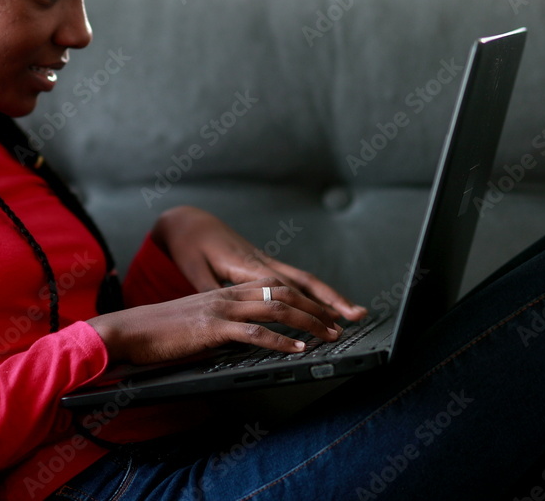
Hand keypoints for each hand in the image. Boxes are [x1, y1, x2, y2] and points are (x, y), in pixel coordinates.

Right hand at [88, 278, 343, 364]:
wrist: (127, 331)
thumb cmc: (157, 332)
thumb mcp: (196, 323)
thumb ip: (222, 326)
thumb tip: (244, 340)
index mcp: (224, 292)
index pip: (273, 287)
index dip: (303, 298)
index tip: (324, 312)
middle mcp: (226, 295)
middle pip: (282, 293)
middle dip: (315, 308)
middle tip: (338, 324)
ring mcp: (220, 309)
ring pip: (276, 308)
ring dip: (307, 322)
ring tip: (328, 335)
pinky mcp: (212, 328)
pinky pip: (254, 333)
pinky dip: (281, 341)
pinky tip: (297, 349)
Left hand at [151, 206, 366, 322]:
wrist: (190, 222)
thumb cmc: (191, 246)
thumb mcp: (194, 270)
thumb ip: (211, 290)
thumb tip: (224, 310)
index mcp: (246, 265)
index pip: (283, 288)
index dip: (305, 305)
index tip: (323, 321)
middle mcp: (262, 261)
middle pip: (304, 282)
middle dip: (331, 300)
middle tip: (354, 317)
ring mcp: (266, 261)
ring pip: (304, 279)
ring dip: (329, 296)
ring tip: (352, 313)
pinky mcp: (263, 262)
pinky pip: (295, 277)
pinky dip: (314, 291)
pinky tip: (325, 305)